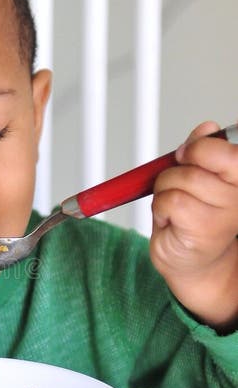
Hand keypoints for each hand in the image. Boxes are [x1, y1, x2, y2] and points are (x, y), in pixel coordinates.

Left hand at [150, 120, 237, 331]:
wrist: (191, 259)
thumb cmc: (193, 215)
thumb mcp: (197, 175)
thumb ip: (201, 151)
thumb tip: (207, 128)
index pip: (226, 150)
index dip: (198, 148)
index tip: (185, 156)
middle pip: (196, 161)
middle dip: (176, 170)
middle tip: (177, 185)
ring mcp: (225, 214)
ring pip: (178, 180)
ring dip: (165, 191)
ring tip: (175, 208)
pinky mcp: (204, 229)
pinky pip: (169, 200)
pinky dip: (161, 208)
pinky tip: (172, 221)